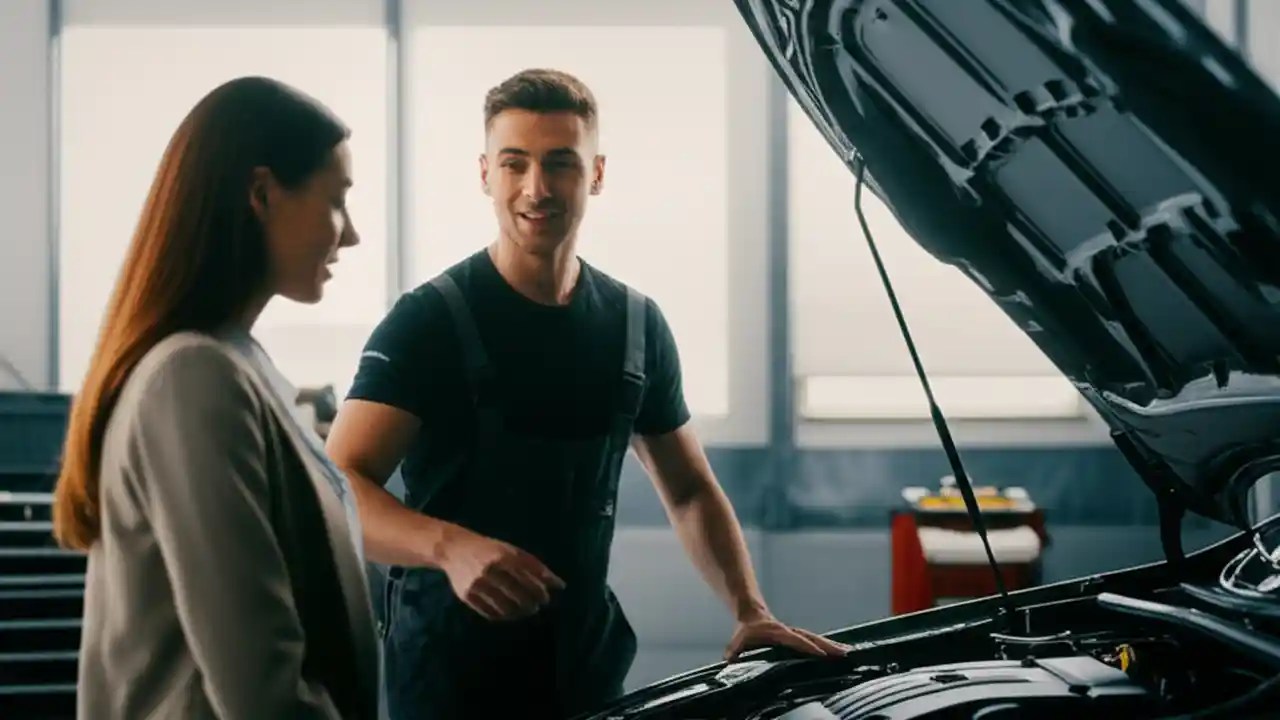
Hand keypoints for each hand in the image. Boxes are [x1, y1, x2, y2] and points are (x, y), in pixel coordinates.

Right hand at [438, 525, 565, 621]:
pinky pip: (489, 612)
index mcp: (505, 555)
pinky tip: (509, 614)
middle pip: (519, 593)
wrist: (454, 549)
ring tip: (525, 611)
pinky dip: (503, 616)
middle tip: (537, 606)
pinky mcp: (467, 595)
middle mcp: (491, 569)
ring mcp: (478, 583)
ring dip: (519, 613)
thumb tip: (560, 585)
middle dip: (532, 603)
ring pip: (505, 607)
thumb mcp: (511, 550)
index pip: (529, 576)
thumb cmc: (489, 549)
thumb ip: (534, 566)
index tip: (547, 596)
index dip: (541, 589)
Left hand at [723, 612, 851, 661]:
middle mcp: (791, 633)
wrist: (751, 614)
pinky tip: (840, 652)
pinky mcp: (799, 637)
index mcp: (779, 633)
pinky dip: (828, 646)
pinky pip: (815, 642)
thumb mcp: (739, 640)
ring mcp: (797, 634)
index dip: (807, 647)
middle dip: (827, 646)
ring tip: (848, 652)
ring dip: (832, 646)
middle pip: (812, 638)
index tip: (820, 654)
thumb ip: (734, 649)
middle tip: (844, 653)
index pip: (795, 641)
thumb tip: (729, 660)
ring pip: (817, 639)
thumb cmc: (747, 631)